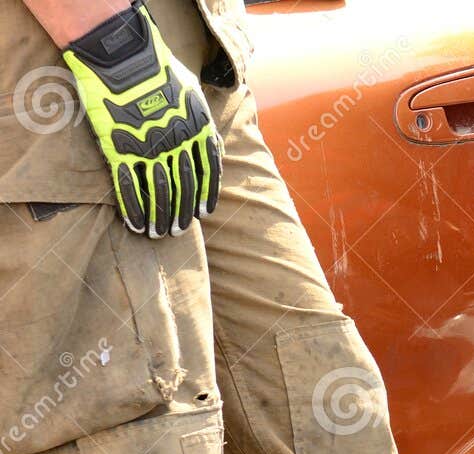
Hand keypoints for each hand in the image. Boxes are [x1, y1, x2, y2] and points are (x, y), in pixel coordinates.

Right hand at [62, 1, 220, 236]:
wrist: (126, 58)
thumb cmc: (160, 70)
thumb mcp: (193, 93)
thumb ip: (202, 118)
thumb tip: (209, 136)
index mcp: (199, 132)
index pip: (208, 172)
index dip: (205, 195)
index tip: (202, 213)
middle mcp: (179, 145)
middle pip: (184, 187)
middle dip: (180, 213)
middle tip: (176, 231)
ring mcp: (150, 149)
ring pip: (160, 191)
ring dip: (160, 217)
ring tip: (159, 234)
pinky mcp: (122, 149)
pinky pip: (130, 187)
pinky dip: (135, 209)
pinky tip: (136, 224)